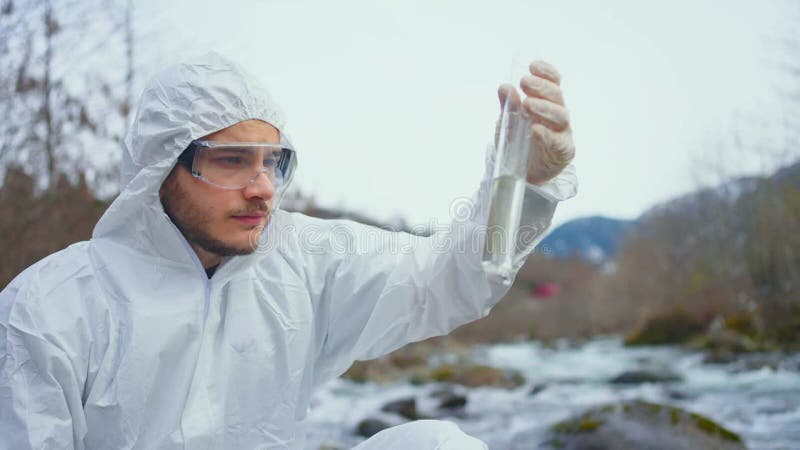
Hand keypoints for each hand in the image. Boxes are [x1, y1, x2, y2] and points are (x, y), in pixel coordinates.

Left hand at [496, 61, 574, 185]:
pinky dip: (547, 135)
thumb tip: (504, 87)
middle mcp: (558, 115)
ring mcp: (562, 133)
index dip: (546, 72)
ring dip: (544, 108)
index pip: (553, 82)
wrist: (523, 172)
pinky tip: (535, 130)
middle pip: (557, 97)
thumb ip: (508, 106)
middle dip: (541, 87)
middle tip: (524, 82)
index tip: (533, 66)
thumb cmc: (519, 142)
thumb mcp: (508, 122)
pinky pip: (558, 142)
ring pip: (561, 116)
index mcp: (548, 103)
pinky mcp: (563, 152)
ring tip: (527, 105)